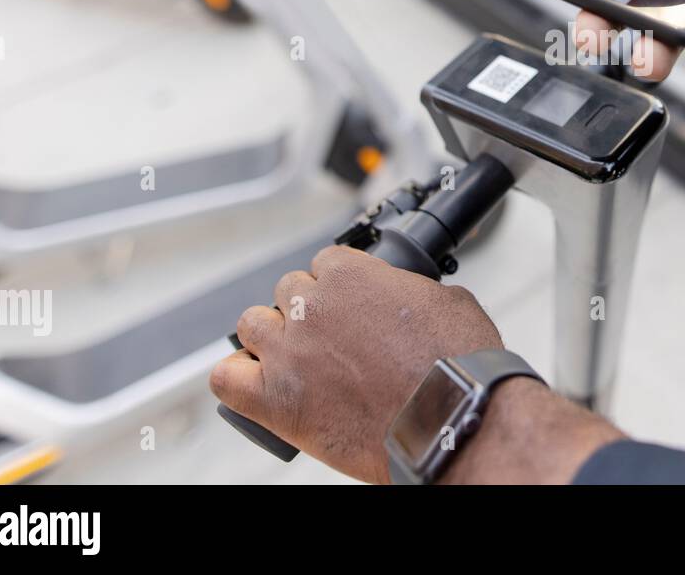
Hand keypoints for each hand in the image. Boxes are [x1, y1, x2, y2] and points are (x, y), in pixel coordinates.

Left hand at [209, 245, 503, 483]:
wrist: (451, 419)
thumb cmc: (457, 366)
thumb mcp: (447, 302)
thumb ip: (411, 290)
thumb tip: (406, 296)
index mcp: (349, 274)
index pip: (324, 264)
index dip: (340, 289)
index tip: (352, 309)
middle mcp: (311, 307)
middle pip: (288, 292)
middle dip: (309, 312)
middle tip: (335, 341)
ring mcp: (289, 353)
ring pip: (252, 325)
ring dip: (272, 338)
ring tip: (298, 361)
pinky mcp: (275, 402)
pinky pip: (227, 379)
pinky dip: (238, 380)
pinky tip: (260, 386)